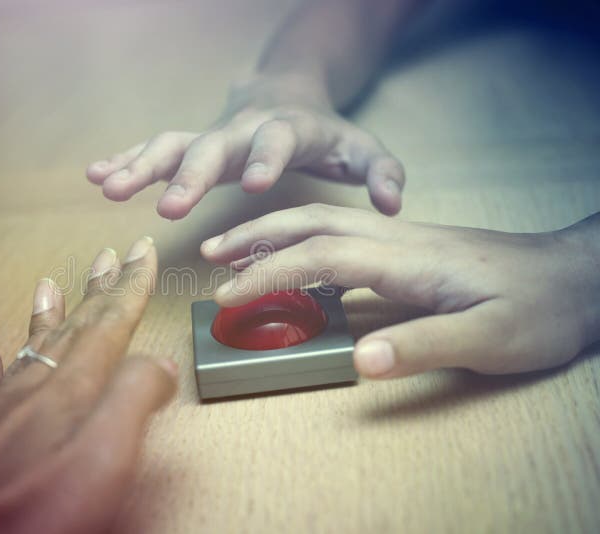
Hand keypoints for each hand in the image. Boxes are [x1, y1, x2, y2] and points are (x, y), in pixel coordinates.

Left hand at [0, 237, 177, 533]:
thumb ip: (133, 400)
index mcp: (68, 391)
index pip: (107, 323)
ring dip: (48, 315)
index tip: (141, 254)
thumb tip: (159, 363)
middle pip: (72, 328)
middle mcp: (31, 392)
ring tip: (52, 285)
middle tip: (109, 256)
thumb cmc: (29, 517)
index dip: (129, 286)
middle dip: (97, 290)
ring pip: (29, 349)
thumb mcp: (105, 458)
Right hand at [86, 76, 404, 219]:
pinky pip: (155, 146)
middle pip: (213, 146)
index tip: (252, 184)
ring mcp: (213, 133)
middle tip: (169, 207)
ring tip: (106, 186)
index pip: (278, 141)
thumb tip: (393, 205)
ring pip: (172, 143)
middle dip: (190, 175)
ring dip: (140, 165)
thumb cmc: (327, 132)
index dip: (266, 159)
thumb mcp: (362, 149)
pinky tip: (95, 174)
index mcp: (288, 130)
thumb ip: (382, 173)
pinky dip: (125, 158)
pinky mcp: (193, 140)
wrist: (289, 93)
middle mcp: (243, 129)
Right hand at [201, 205, 599, 378]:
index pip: (321, 255)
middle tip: (210, 256)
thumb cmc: (537, 309)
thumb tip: (358, 360)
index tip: (229, 295)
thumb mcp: (489, 339)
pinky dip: (304, 245)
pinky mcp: (409, 252)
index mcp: (406, 259)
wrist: (577, 276)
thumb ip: (423, 345)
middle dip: (257, 237)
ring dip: (275, 234)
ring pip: (324, 223)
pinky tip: (298, 264)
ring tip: (236, 252)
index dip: (270, 273)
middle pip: (312, 223)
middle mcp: (396, 241)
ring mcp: (402, 242)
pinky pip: (341, 239)